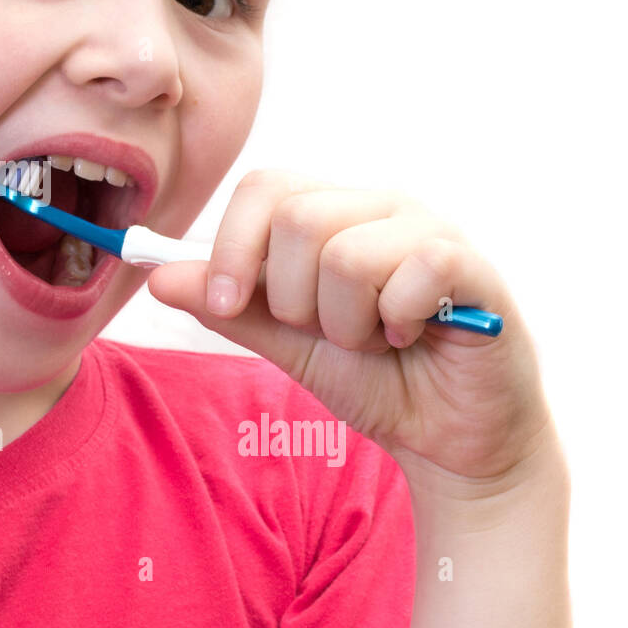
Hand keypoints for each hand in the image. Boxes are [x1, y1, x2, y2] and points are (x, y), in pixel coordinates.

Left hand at [145, 169, 553, 480]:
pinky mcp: (471, 265)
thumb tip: (157, 274)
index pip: (263, 187)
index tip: (221, 304)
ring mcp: (429, 229)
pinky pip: (412, 270)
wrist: (448, 440)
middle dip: (292, 300)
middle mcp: (378, 206)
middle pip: (296, 219)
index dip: (231, 245)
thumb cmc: (374, 379)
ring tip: (374, 340)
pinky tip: (412, 337)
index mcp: (331, 213)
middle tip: (327, 333)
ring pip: (345, 253)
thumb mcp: (284, 344)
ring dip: (345, 323)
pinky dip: (395, 322)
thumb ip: (228, 308)